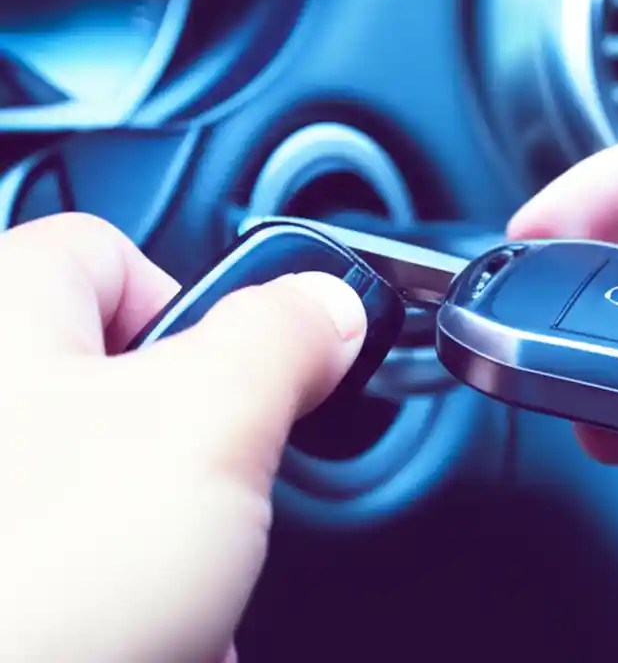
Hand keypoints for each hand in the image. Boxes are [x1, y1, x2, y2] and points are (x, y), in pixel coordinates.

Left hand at [0, 214, 366, 660]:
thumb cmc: (34, 578)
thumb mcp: (210, 423)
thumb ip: (282, 338)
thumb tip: (327, 304)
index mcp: (2, 318)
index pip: (108, 251)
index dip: (197, 299)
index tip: (250, 369)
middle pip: (132, 389)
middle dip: (200, 459)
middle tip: (216, 500)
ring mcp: (5, 502)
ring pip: (123, 498)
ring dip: (178, 550)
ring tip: (184, 598)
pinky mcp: (17, 582)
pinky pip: (94, 574)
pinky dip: (140, 605)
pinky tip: (153, 640)